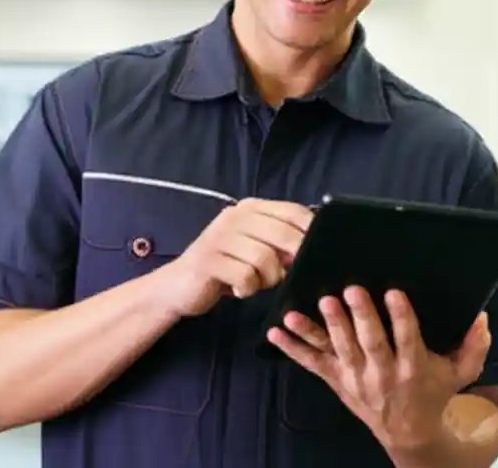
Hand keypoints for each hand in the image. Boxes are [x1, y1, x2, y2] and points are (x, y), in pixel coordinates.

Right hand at [157, 198, 313, 317]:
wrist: (178, 286)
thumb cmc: (226, 268)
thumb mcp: (255, 248)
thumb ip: (281, 242)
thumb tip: (317, 244)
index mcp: (250, 208)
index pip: (293, 211)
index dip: (311, 230)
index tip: (318, 250)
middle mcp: (234, 216)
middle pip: (283, 234)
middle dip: (292, 259)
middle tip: (284, 274)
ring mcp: (219, 236)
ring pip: (266, 259)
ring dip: (268, 278)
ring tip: (257, 282)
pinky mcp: (208, 260)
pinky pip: (246, 277)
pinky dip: (248, 289)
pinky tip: (239, 290)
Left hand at [268, 286, 491, 454]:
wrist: (408, 433)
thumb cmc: (433, 393)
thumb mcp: (460, 373)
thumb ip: (474, 346)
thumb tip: (482, 317)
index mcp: (413, 368)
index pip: (407, 339)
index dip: (401, 316)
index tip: (395, 293)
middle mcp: (383, 373)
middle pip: (370, 342)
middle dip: (360, 316)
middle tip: (350, 291)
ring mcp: (356, 378)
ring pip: (339, 349)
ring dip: (326, 326)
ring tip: (317, 303)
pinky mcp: (336, 380)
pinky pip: (311, 363)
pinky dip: (292, 348)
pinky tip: (276, 330)